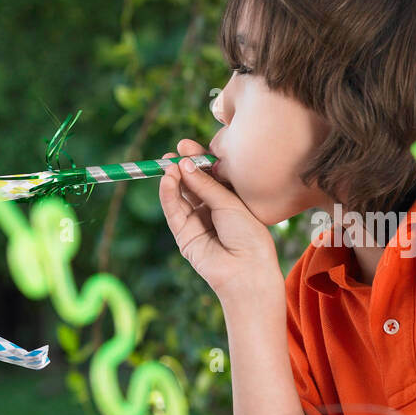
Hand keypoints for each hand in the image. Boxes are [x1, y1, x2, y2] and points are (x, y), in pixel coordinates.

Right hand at [158, 138, 282, 304]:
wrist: (247, 269)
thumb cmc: (248, 235)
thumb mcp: (229, 202)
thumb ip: (205, 184)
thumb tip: (183, 165)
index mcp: (229, 200)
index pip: (208, 176)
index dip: (197, 161)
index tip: (185, 146)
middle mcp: (211, 210)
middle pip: (192, 184)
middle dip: (182, 168)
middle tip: (173, 152)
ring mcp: (196, 223)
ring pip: (180, 197)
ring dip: (173, 180)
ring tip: (169, 166)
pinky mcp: (184, 236)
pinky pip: (173, 212)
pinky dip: (168, 196)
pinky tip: (167, 181)